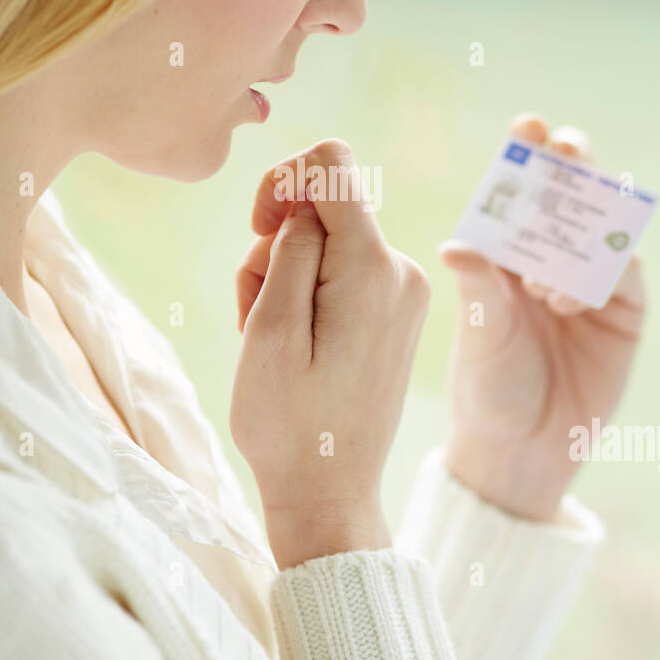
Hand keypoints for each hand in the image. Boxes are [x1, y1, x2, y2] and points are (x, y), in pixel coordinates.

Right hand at [230, 138, 430, 567]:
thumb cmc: (290, 422)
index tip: (258, 229)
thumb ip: (290, 249)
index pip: (330, 165)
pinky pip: (340, 273)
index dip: (280, 182)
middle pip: (322, 208)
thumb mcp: (270, 330)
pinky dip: (307, 295)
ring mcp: (403, 292)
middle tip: (256, 311)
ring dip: (284, 277)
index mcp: (374, 269)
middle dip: (274, 245)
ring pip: (325, 243)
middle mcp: (401, 271)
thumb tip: (307, 204)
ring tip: (270, 340)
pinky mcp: (395, 310)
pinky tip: (293, 346)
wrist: (330, 494)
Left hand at [437, 113, 646, 522]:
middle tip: (565, 148)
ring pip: (605, 228)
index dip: (527, 154)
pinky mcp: (622, 312)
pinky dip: (599, 276)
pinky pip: (624, 275)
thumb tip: (456, 245)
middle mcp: (551, 257)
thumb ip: (478, 289)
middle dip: (572, 165)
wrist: (522, 448)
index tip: (527, 125)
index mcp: (507, 251)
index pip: (520, 191)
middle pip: (572, 195)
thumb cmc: (486, 386)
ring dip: (588, 220)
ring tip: (551, 253)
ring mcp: (591, 281)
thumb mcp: (478, 334)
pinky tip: (565, 297)